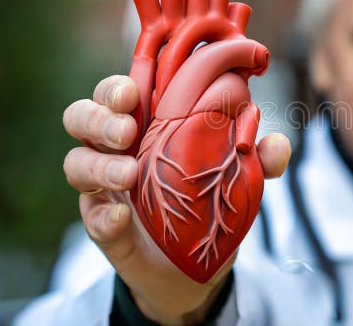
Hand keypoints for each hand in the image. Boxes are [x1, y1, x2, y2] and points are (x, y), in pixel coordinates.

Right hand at [63, 75, 289, 325]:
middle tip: (126, 131)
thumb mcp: (238, 177)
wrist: (196, 265)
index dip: (118, 87)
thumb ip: (257, 159)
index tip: (135, 92)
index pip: (118, 92)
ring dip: (99, 165)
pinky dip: (103, 215)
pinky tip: (122, 216)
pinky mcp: (104, 226)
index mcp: (146, 125)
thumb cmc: (209, 201)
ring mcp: (104, 188)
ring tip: (130, 175)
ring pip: (75, 163)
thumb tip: (277, 145)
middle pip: (81, 116)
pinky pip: (91, 216)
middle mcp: (116, 150)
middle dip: (99, 118)